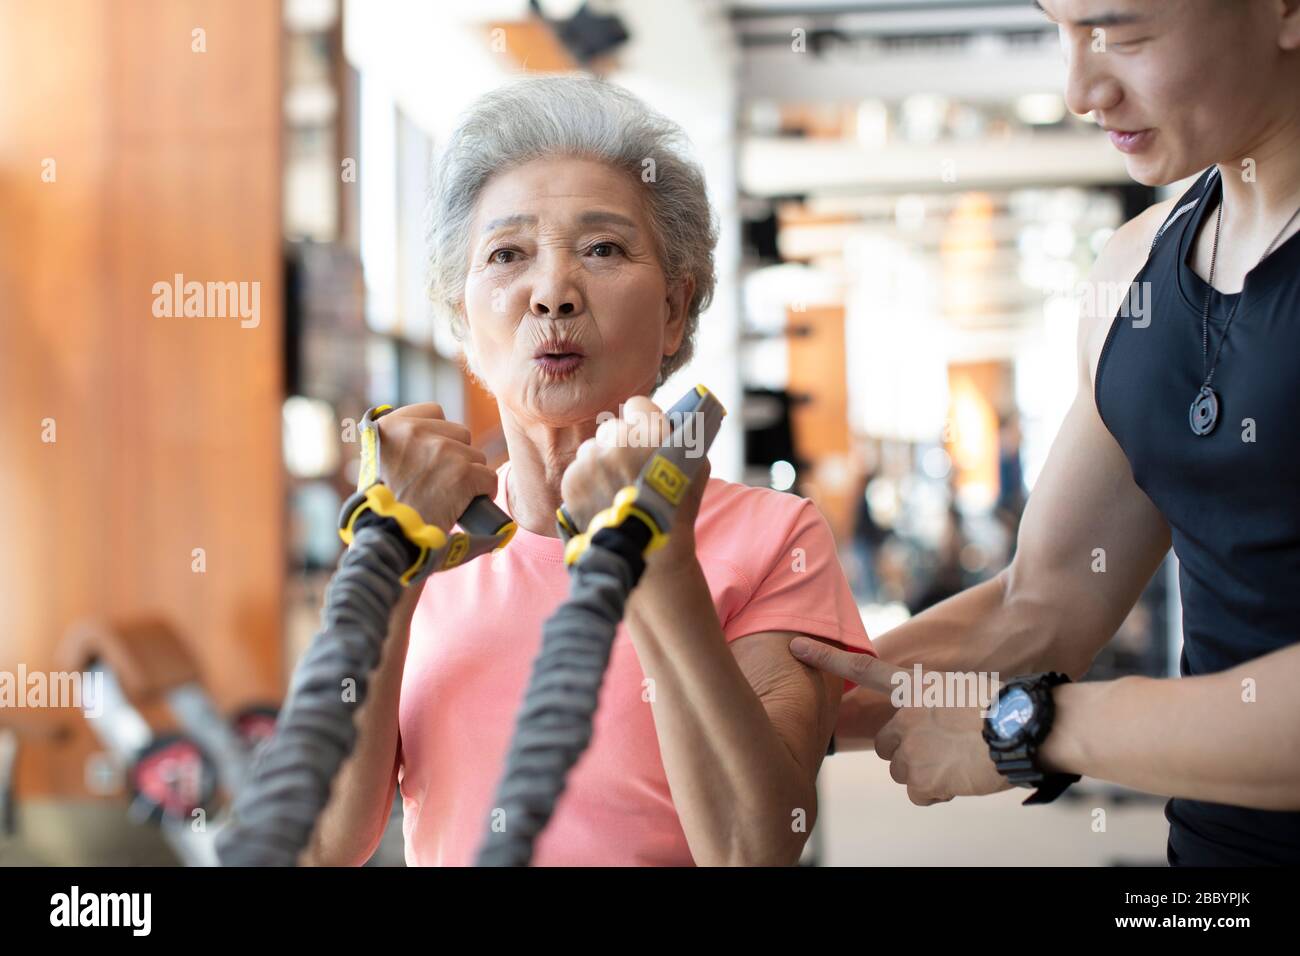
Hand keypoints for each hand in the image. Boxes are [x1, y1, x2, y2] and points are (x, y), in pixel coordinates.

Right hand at [373, 402, 498, 532]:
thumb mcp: (375, 464)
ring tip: (450, 497)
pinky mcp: (462, 473)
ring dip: (469, 475)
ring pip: (476, 456)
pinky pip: (488, 478)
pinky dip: (483, 493)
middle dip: (457, 455)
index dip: (440, 434)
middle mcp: (415, 432)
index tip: (433, 454)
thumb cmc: (380, 509)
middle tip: (441, 481)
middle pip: (461, 433)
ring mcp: (441, 450)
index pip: (434, 411)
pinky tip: (469, 505)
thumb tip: (429, 437)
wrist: (388, 537)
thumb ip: (397, 444)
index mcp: (389, 426)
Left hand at [561, 395, 707, 573]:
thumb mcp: (697, 468)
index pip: (637, 405)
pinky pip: (579, 468)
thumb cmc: (676, 509)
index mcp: (651, 434)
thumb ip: (683, 439)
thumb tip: (671, 420)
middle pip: (612, 427)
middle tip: (628, 466)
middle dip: (620, 442)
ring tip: (614, 487)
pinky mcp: (573, 480)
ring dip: (601, 462)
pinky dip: (587, 481)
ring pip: (593, 448)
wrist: (647, 550)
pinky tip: (601, 498)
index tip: (643, 431)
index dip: (642, 418)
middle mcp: (619, 442)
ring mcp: (593, 461)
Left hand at [788, 640, 1009, 804]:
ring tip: (961, 760)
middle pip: (886, 744)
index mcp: (914, 688)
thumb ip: (933, 707)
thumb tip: (930, 734)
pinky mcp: (921, 779)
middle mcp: (904, 716)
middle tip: (945, 749)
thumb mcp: (960, 692)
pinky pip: (920, 794)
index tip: (795, 645)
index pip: (861, 668)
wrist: (1025, 729)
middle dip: (907, 752)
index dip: (825, 656)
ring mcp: (910, 748)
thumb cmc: (1005, 708)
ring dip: (926, 773)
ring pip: (903, 771)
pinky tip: (962, 778)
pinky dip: (938, 793)